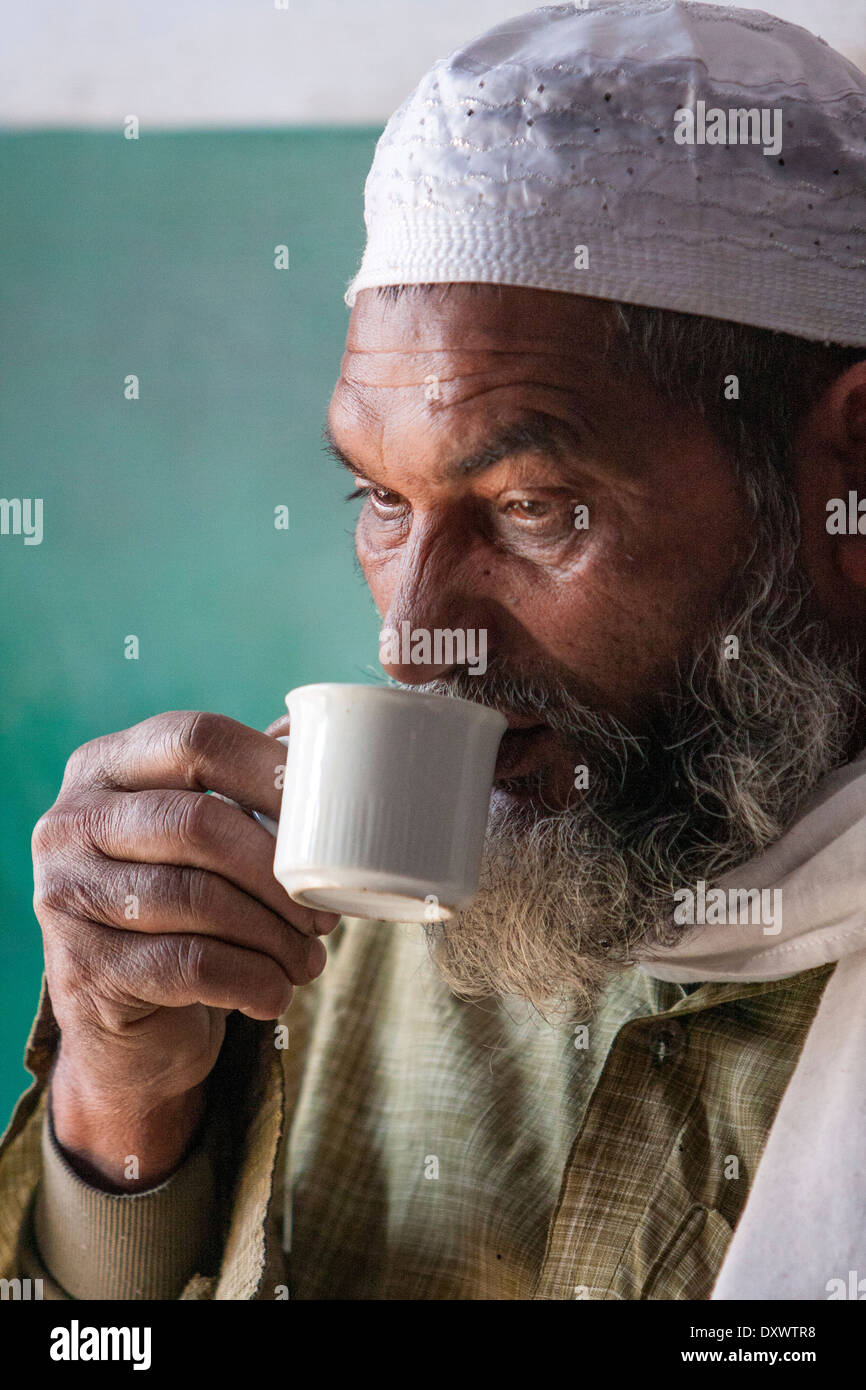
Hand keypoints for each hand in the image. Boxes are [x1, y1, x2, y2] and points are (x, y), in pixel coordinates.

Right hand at [32, 710, 337, 1187]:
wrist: (125, 1022)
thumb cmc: (185, 911)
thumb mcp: (203, 842)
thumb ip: (251, 792)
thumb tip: (337, 763)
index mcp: (106, 766)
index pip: (195, 740)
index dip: (271, 772)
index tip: (327, 819)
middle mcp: (71, 821)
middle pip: (196, 822)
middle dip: (276, 871)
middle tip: (323, 913)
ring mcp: (65, 893)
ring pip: (195, 898)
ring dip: (272, 934)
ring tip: (308, 958)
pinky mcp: (80, 967)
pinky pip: (187, 964)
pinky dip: (250, 980)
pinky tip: (275, 993)